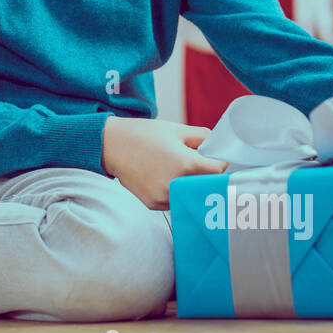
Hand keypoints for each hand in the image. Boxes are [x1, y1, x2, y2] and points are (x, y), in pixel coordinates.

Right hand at [102, 116, 226, 209]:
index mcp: (186, 163)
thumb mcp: (177, 129)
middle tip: (201, 168)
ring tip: (179, 171)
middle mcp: (176, 183)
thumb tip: (217, 147)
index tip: (217, 161)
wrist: (112, 145)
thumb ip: (202, 137)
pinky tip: (165, 179)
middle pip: (205, 185)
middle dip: (207, 176)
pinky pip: (174, 202)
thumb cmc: (143, 134)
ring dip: (191, 187)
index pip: (218, 171)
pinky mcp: (154, 204)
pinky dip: (175, 193)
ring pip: (190, 196)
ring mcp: (164, 196)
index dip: (220, 164)